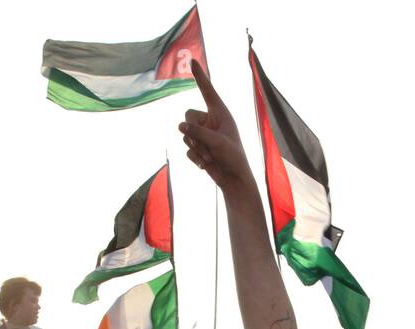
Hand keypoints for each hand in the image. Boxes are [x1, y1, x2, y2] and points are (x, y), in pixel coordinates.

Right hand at [179, 60, 253, 196]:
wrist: (233, 179)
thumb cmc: (232, 157)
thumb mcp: (216, 142)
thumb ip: (198, 132)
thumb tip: (180, 126)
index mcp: (220, 113)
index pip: (207, 90)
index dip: (200, 76)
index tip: (193, 61)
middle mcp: (210, 121)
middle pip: (188, 115)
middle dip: (193, 132)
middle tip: (205, 146)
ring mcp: (203, 134)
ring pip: (186, 134)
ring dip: (197, 148)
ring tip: (211, 158)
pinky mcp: (198, 147)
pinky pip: (188, 148)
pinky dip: (196, 158)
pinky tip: (206, 165)